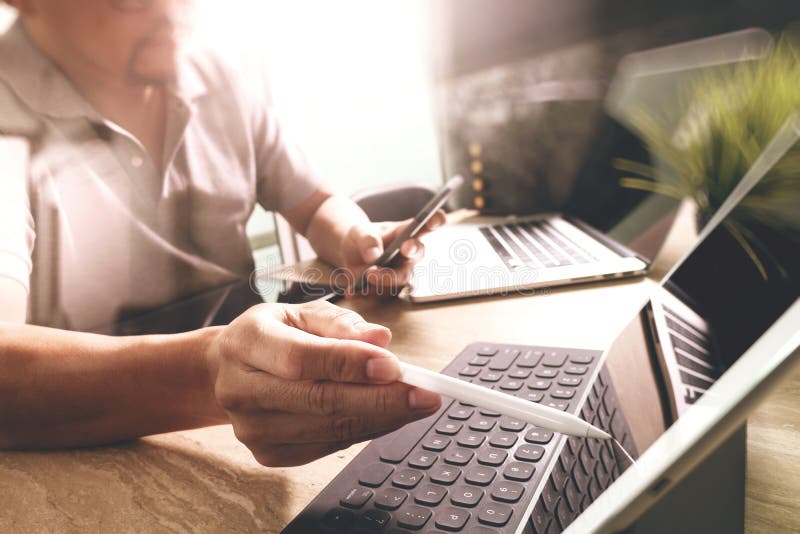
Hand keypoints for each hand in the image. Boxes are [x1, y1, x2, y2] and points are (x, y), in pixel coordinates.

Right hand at [205, 300, 441, 466]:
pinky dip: (365, 432)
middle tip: (426, 394)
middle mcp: (242, 389)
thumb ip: (340, 324)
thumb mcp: (300, 313)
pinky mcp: (268, 454)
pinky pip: (328, 447)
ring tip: (418, 404)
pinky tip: (389, 416)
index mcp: (247, 343)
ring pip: (328, 430)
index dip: (350, 364)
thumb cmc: (272, 335)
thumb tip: (381, 340)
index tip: (395, 366)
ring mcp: (252, 429)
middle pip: (319, 401)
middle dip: (381, 399)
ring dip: (382, 419)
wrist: (226, 371)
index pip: (302, 359)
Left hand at [339, 210, 445, 296]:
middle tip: (405, 247)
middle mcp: (409, 254)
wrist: (350, 255)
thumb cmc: (362, 238)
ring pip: (400, 278)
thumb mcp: (360, 232)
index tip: (434, 219)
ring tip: (368, 274)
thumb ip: (368, 240)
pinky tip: (353, 291)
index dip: (435, 221)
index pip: (426, 225)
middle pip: (417, 253)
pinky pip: (380, 293)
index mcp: (407, 232)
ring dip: (385, 277)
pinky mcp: (389, 289)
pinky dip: (365, 292)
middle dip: (413, 250)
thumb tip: (374, 256)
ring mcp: (401, 272)